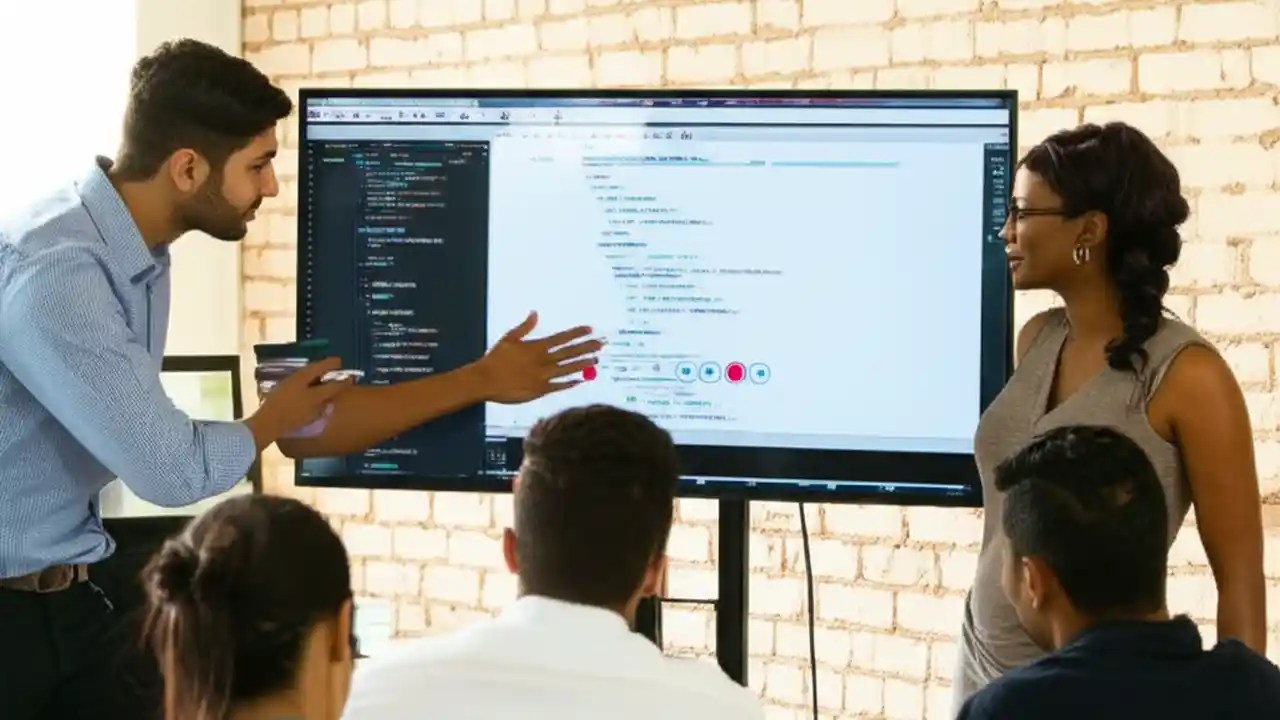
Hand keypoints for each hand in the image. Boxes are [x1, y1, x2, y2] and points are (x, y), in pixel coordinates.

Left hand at [246, 357, 353, 449]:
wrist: (268, 423)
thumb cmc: (294, 410)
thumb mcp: (315, 399)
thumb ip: (330, 389)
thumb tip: (344, 381)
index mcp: (303, 375)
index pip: (321, 365)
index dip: (333, 364)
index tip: (341, 362)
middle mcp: (294, 377)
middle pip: (312, 370)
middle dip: (324, 370)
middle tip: (335, 370)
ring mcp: (287, 386)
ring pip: (306, 378)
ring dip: (316, 379)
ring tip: (325, 382)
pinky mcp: (282, 395)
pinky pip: (300, 387)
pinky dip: (309, 387)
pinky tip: (311, 394)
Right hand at [476, 311, 602, 403]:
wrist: (485, 380)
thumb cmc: (495, 358)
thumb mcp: (509, 338)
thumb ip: (525, 327)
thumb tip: (535, 313)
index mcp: (536, 347)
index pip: (561, 338)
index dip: (577, 333)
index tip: (590, 329)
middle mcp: (542, 361)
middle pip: (569, 353)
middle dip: (586, 347)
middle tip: (601, 344)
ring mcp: (542, 376)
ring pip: (567, 368)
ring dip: (582, 363)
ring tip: (595, 359)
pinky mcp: (539, 390)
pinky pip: (558, 386)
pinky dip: (569, 383)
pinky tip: (581, 380)